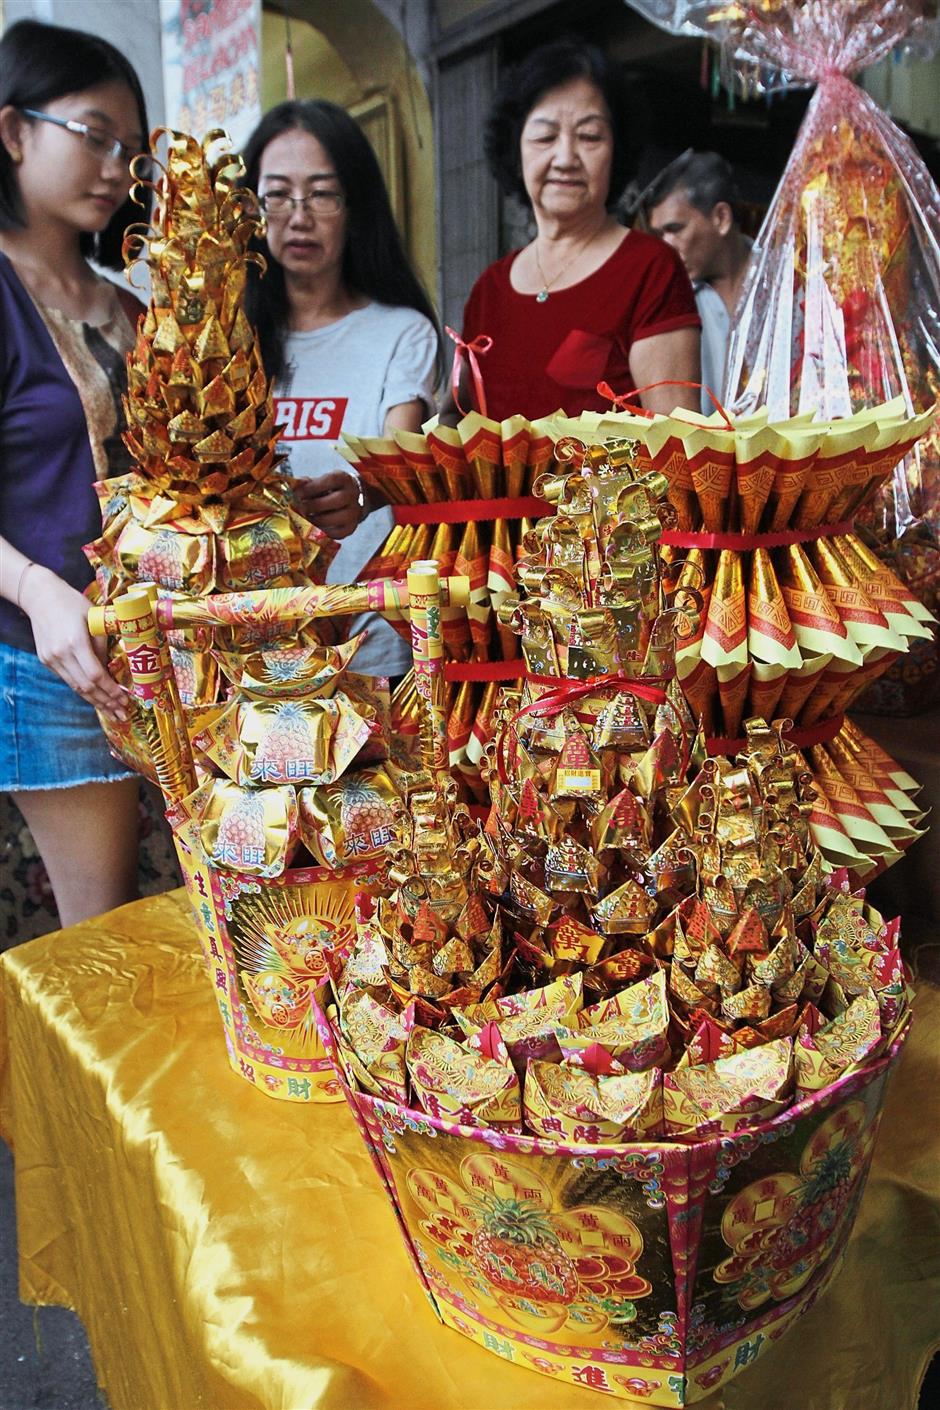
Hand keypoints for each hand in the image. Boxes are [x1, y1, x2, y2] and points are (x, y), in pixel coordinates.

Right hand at [25, 568, 128, 719]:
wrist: (41, 597)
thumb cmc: (73, 604)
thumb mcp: (95, 619)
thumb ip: (102, 645)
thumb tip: (112, 669)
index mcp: (75, 642)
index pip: (95, 675)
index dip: (110, 690)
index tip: (124, 699)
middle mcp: (61, 654)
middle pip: (86, 686)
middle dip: (106, 702)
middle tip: (122, 714)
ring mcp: (51, 659)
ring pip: (76, 687)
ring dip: (95, 701)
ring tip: (111, 712)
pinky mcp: (46, 660)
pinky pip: (68, 679)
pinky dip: (83, 690)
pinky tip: (96, 697)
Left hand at [293, 471, 362, 539]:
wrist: (349, 501)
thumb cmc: (330, 490)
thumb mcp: (321, 481)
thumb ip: (307, 483)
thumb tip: (294, 486)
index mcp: (344, 479)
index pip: (331, 480)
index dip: (312, 487)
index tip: (297, 493)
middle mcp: (352, 495)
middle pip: (336, 500)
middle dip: (315, 505)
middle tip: (300, 509)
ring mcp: (354, 512)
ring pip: (337, 518)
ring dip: (317, 520)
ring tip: (304, 519)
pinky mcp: (350, 528)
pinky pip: (337, 533)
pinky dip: (322, 532)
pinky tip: (312, 528)